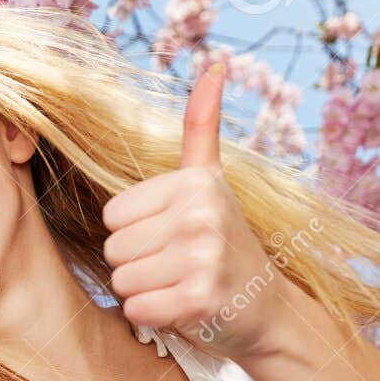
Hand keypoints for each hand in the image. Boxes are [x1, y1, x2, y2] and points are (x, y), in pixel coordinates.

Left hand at [99, 63, 308, 363]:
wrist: (267, 309)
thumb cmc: (226, 245)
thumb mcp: (212, 181)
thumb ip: (202, 127)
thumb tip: (214, 64)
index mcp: (195, 182)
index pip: (112, 215)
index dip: (135, 233)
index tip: (174, 237)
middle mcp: (201, 214)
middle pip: (113, 248)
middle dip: (138, 264)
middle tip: (179, 266)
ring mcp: (203, 257)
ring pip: (122, 280)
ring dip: (144, 292)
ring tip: (181, 285)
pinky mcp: (199, 299)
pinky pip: (136, 309)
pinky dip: (153, 317)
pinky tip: (183, 309)